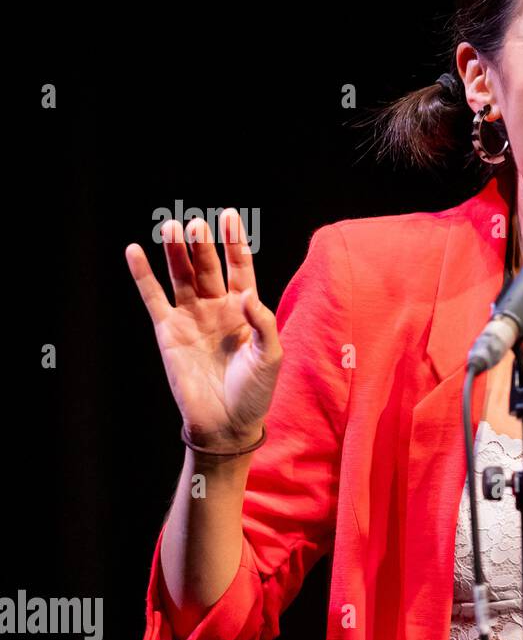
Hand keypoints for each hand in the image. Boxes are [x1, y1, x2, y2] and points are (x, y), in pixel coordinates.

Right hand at [125, 209, 282, 451]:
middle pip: (209, 267)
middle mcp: (217, 308)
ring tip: (170, 226)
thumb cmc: (255, 392)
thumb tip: (249, 295)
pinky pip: (153, 298)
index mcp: (246, 310)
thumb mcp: (270, 358)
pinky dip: (143, 275)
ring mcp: (191, 318)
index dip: (235, 242)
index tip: (231, 216)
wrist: (226, 424)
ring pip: (182, 276)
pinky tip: (134, 251)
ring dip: (176, 252)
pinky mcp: (168, 331)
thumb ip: (264, 324)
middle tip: (196, 224)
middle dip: (203, 245)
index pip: (241, 268)